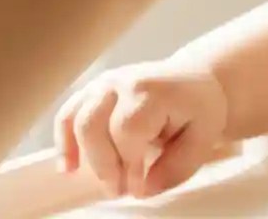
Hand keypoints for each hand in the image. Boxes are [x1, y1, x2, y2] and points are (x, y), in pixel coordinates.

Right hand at [55, 62, 227, 197]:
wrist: (193, 78)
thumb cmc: (198, 106)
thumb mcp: (203, 137)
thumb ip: (177, 166)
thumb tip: (144, 190)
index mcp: (153, 90)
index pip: (127, 130)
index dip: (128, 164)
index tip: (137, 187)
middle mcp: (123, 81)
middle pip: (93, 126)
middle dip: (104, 166)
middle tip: (120, 190)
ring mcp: (104, 83)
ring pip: (76, 121)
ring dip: (85, 158)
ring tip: (105, 182)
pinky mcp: (92, 91)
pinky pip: (67, 115)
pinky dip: (64, 142)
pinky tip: (69, 168)